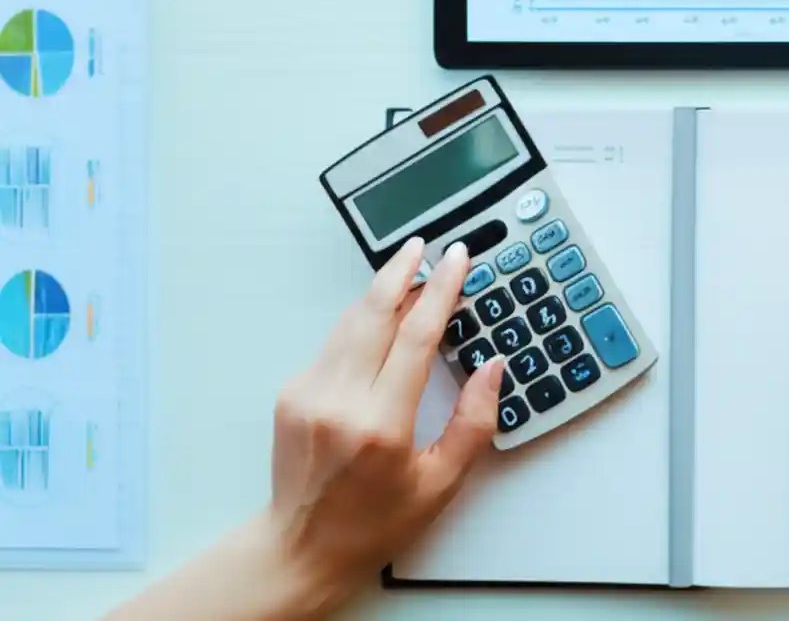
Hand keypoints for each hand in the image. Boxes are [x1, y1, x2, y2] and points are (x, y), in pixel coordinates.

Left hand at [104, 239, 503, 620]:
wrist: (302, 548)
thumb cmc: (373, 523)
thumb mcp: (441, 484)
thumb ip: (473, 422)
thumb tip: (492, 368)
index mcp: (381, 425)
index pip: (415, 336)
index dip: (441, 290)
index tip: (457, 261)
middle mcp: (339, 401)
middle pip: (374, 312)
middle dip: (401, 271)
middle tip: (424, 245)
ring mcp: (308, 393)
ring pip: (349, 322)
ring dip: (380, 292)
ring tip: (408, 271)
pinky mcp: (292, 393)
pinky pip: (333, 343)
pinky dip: (361, 324)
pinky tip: (380, 320)